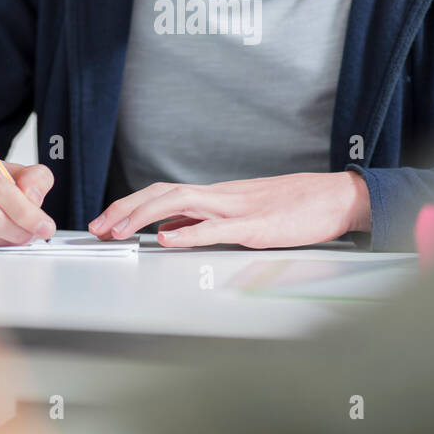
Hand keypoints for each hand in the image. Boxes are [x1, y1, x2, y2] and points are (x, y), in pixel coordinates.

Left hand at [87, 171, 370, 248]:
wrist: (337, 198)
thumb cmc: (298, 208)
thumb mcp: (247, 215)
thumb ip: (210, 222)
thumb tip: (174, 231)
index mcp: (219, 196)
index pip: (165, 194)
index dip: (131, 204)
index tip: (106, 219)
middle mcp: (222, 196)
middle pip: (163, 194)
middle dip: (125, 208)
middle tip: (97, 226)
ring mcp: (238, 209)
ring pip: (180, 204)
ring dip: (143, 216)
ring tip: (118, 230)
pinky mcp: (256, 226)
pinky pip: (216, 228)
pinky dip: (188, 233)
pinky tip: (166, 239)